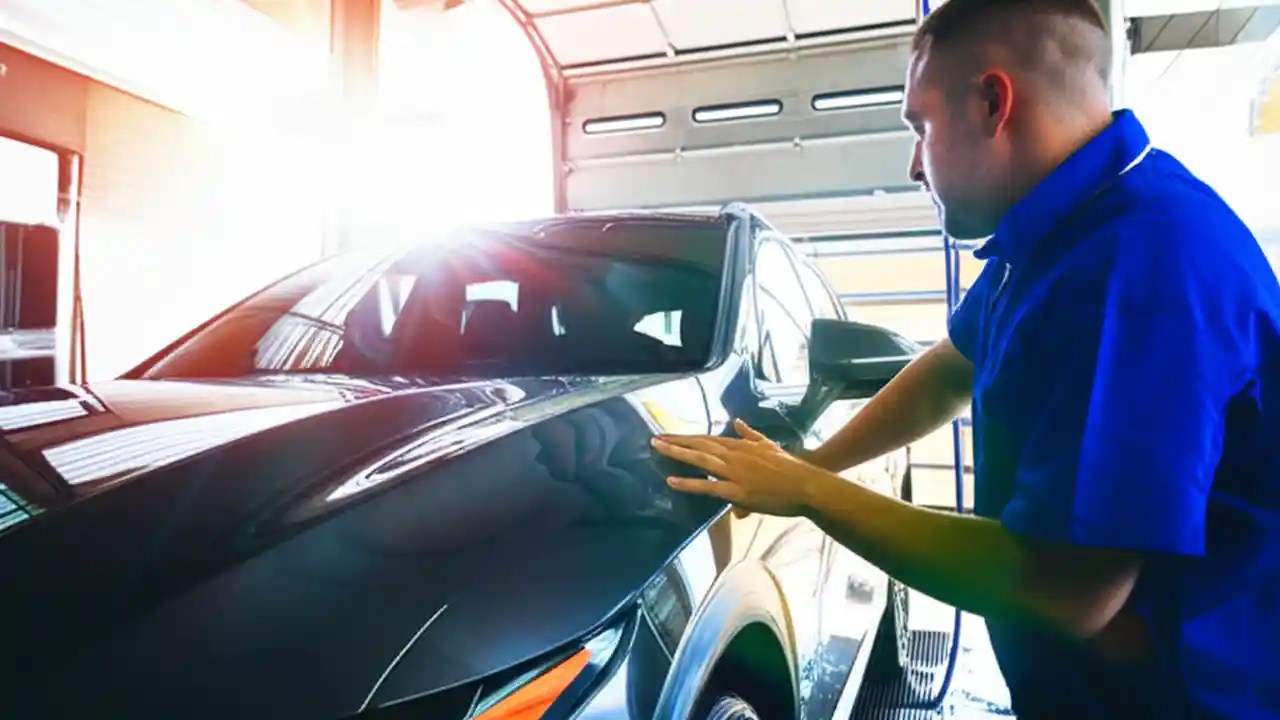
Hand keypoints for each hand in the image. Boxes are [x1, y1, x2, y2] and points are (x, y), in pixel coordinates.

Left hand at [650, 419, 824, 517]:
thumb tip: (737, 422)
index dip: (688, 436)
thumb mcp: (768, 444)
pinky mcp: (737, 491)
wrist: (805, 484)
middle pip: (700, 445)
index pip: (708, 438)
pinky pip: (708, 486)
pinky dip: (689, 483)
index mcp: (741, 445)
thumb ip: (750, 434)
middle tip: (655, 438)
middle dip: (677, 441)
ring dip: (677, 453)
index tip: (670, 434)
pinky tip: (671, 480)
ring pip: (701, 460)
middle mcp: (735, 455)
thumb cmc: (789, 467)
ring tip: (658, 447)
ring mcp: (735, 472)